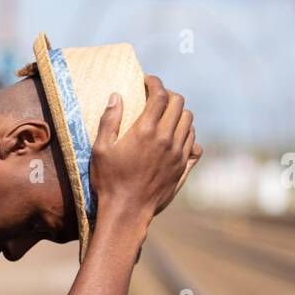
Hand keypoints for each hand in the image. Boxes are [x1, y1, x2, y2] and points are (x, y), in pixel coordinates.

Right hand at [88, 74, 198, 229]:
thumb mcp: (100, 150)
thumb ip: (109, 120)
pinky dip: (187, 134)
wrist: (127, 212)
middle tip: (156, 98)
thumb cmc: (109, 181)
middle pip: (179, 103)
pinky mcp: (183, 168)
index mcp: (145, 131)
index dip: (154, 82)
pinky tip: (176, 138)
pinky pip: (194, 143)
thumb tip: (116, 96)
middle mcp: (166, 139)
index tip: (147, 81)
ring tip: (165, 117)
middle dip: (168, 95)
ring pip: (189, 122)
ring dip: (179, 113)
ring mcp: (178, 154)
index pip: (159, 95)